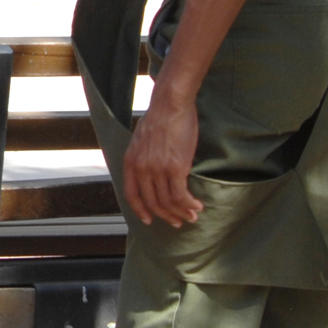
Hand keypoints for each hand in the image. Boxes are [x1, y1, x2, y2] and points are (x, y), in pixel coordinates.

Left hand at [122, 90, 205, 227]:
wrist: (170, 105)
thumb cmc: (159, 119)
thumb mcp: (140, 140)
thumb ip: (141, 158)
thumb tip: (149, 172)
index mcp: (130, 162)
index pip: (132, 195)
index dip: (141, 211)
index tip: (150, 220)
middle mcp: (141, 169)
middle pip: (152, 203)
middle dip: (166, 216)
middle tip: (178, 222)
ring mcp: (157, 170)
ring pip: (168, 202)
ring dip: (182, 213)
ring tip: (192, 216)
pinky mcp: (175, 168)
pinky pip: (181, 195)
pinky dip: (189, 204)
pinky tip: (197, 206)